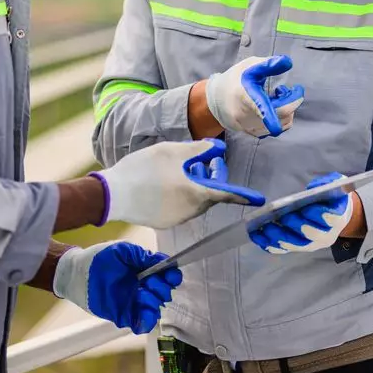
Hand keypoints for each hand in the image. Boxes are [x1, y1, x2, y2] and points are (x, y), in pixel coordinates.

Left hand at [52, 241, 182, 333]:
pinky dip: (146, 322)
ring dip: (154, 303)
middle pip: (163, 294)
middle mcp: (142, 288)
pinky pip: (140, 324)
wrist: (79, 271)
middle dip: (161, 289)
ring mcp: (133, 303)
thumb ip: (144, 257)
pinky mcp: (123, 315)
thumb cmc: (100, 258)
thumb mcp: (124, 251)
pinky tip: (144, 315)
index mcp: (145, 272)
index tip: (171, 275)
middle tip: (149, 282)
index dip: (172, 277)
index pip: (166, 277)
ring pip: (154, 310)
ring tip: (143, 295)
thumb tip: (163, 261)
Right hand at [93, 138, 264, 228]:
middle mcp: (190, 210)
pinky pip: (180, 208)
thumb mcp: (172, 152)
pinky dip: (180, 195)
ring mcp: (177, 219)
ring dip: (195, 186)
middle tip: (204, 161)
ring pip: (195, 201)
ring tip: (180, 168)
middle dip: (212, 178)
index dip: (243, 195)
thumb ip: (199, 150)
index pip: (226, 193)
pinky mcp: (165, 223)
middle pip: (210, 195)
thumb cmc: (143, 169)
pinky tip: (165, 182)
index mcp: (195, 192)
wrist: (113, 194)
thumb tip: (218, 149)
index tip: (260, 200)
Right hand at [206, 55, 304, 136]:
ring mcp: (250, 127)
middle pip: (281, 113)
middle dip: (292, 99)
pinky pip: (277, 129)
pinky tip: (274, 107)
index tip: (286, 109)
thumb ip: (268, 64)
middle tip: (284, 88)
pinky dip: (282, 117)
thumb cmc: (236, 80)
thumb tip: (287, 62)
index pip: (261, 107)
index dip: (272, 113)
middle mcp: (246, 116)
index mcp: (245, 97)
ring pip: (282, 123)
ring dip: (288, 108)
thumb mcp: (250, 66)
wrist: (218, 99)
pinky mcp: (254, 133)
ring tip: (277, 96)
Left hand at [248, 172, 351, 253]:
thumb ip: (325, 184)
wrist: (336, 213)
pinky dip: (271, 245)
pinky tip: (258, 237)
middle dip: (294, 225)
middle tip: (279, 216)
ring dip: (278, 237)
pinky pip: (284, 249)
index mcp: (337, 217)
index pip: (329, 218)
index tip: (304, 209)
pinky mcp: (300, 248)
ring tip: (262, 228)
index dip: (317, 215)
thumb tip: (312, 189)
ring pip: (295, 244)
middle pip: (310, 234)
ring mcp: (312, 244)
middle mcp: (325, 234)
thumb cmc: (331, 197)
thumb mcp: (334, 184)